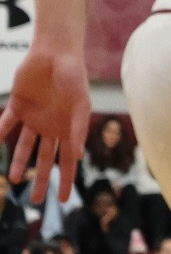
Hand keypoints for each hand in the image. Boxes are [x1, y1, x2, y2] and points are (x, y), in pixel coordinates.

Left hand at [0, 46, 90, 204]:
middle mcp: (52, 127)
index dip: (65, 181)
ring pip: (24, 146)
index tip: (62, 200)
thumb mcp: (80, 105)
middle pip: (45, 159)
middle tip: (36, 200)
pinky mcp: (18, 105)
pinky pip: (5, 123)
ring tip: (13, 179)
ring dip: (18, 162)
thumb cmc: (74, 77)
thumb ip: (77, 130)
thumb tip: (77, 157)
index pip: (67, 162)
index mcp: (70, 129)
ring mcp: (34, 117)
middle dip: (41, 180)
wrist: (55, 53)